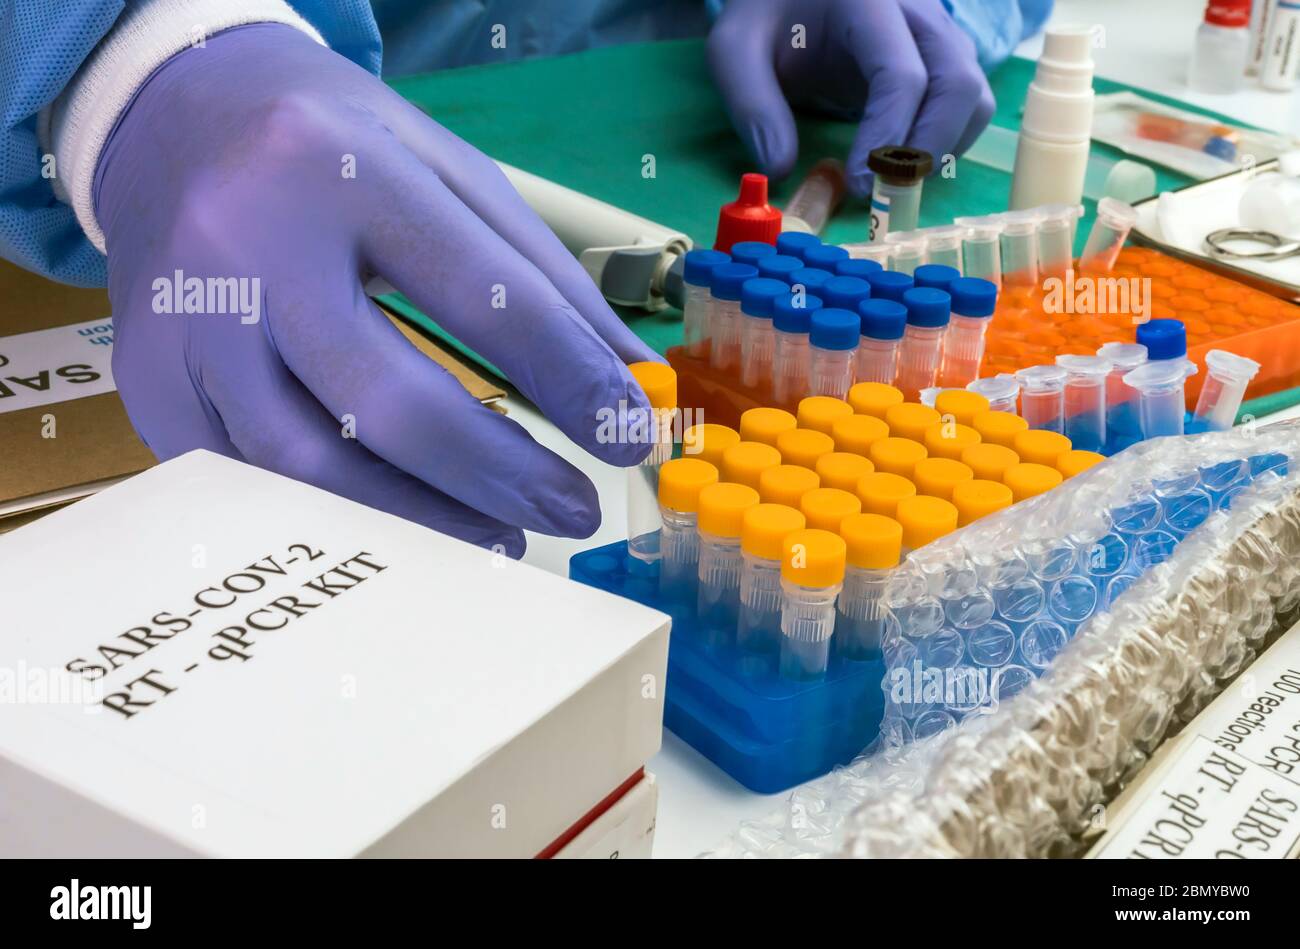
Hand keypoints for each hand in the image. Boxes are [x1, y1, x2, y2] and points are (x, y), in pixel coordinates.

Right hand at [96, 24, 659, 557]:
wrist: (178, 119)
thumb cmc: (336, 150)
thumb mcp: (451, 174)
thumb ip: (544, 278)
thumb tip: (628, 385)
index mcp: (340, 168)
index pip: (479, 293)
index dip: (567, 379)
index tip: (629, 437)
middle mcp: (246, 242)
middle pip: (383, 401)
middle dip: (497, 474)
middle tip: (572, 510)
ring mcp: (183, 320)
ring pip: (304, 464)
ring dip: (420, 520)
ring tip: (501, 538)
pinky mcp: (148, 379)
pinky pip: (249, 479)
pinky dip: (337, 514)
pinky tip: (401, 525)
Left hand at [707, 0, 994, 196]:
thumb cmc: (766, 20)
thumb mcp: (735, 52)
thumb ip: (752, 106)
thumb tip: (781, 169)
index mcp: (867, 2)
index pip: (901, 75)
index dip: (886, 138)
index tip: (859, 185)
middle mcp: (916, 11)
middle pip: (957, 82)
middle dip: (927, 149)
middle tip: (885, 194)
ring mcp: (938, 31)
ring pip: (973, 93)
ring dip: (943, 147)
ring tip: (894, 181)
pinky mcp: (943, 54)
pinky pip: (969, 101)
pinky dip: (948, 140)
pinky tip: (905, 163)